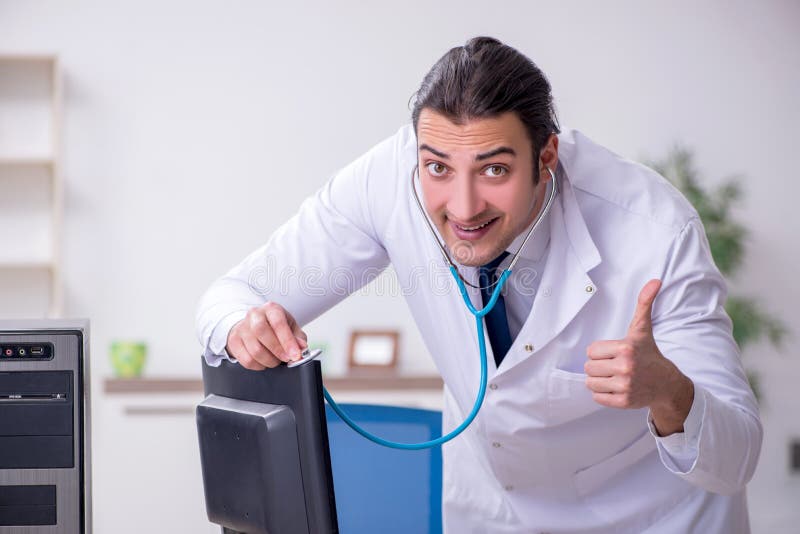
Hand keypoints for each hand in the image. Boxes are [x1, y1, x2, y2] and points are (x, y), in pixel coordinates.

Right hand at [226, 301, 307, 369]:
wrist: (254, 325)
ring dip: (269, 361)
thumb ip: (298, 338)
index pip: (278, 323)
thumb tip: (302, 348)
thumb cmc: (274, 326)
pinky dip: (258, 366)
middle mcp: (254, 315)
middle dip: (277, 350)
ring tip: (276, 360)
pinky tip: (264, 362)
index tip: (295, 355)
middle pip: (261, 332)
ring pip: (254, 350)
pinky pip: (246, 360)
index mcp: (271, 309)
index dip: (288, 341)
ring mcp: (242, 328)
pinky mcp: (234, 341)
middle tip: (286, 359)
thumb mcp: (290, 327)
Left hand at [584, 279, 693, 435]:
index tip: (614, 353)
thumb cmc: (649, 354)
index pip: (591, 351)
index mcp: (625, 348)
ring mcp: (625, 386)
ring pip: (590, 383)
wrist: (666, 384)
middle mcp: (625, 368)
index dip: (600, 352)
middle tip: (614, 366)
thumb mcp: (643, 329)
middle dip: (598, 366)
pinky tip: (617, 388)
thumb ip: (644, 304)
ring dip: (599, 381)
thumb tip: (655, 280)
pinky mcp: (624, 402)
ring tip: (614, 377)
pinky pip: (597, 398)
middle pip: (588, 367)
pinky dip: (603, 394)